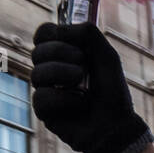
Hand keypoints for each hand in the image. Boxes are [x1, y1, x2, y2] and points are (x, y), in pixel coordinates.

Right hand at [30, 22, 150, 152]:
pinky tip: (80, 104)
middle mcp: (51, 68)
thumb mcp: (107, 56)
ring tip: (83, 86)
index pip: (44, 33)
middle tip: (83, 65)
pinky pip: (43, 97)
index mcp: (64, 53)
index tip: (71, 41)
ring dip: (65, 76)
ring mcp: (45, 88)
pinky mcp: (42, 109)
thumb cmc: (112, 90)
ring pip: (37, 73)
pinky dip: (66, 100)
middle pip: (38, 50)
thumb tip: (60, 28)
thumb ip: (88, 34)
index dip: (51, 33)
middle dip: (62, 54)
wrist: (116, 124)